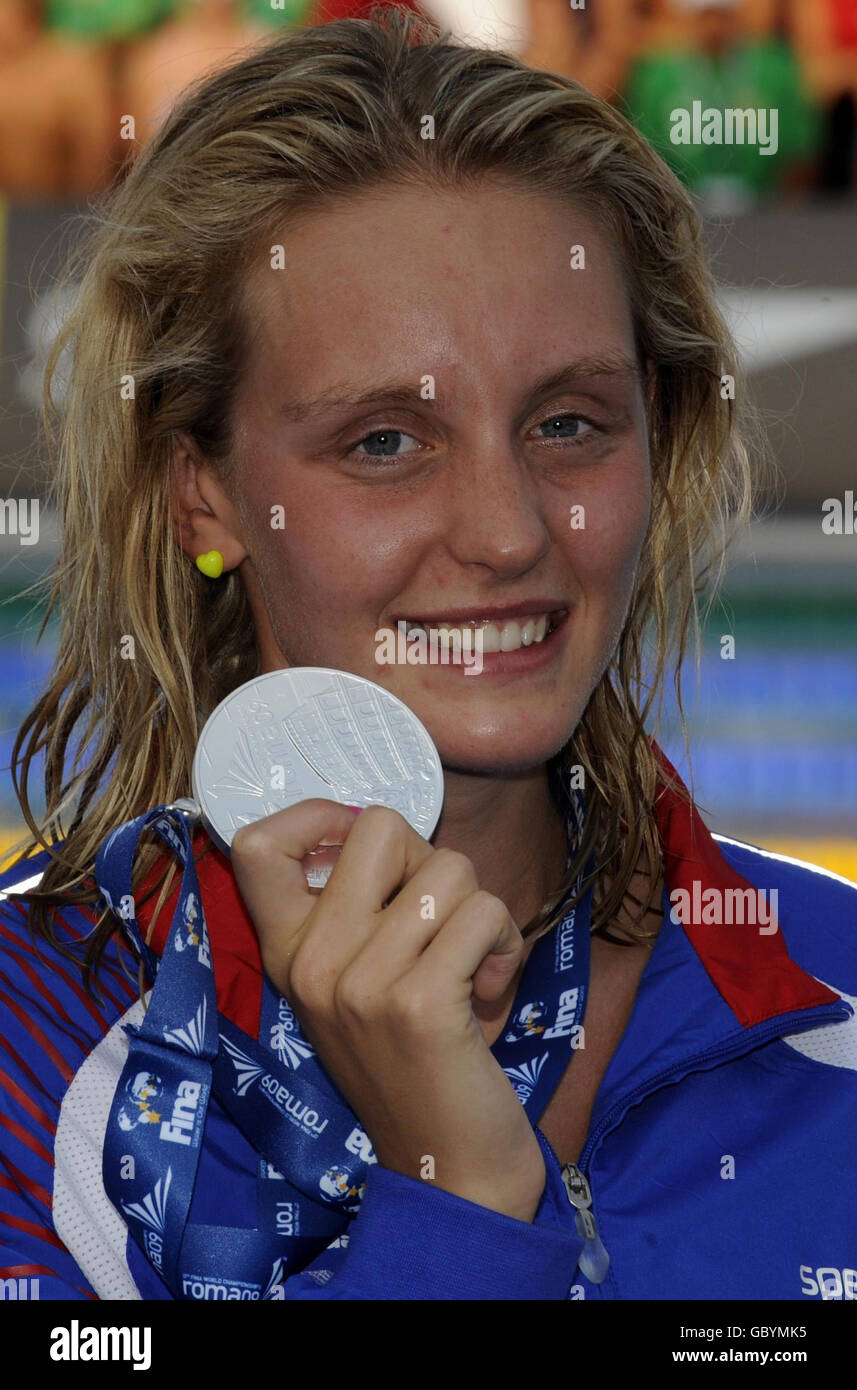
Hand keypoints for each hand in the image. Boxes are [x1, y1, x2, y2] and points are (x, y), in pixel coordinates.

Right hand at [230, 800, 545, 1221]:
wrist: (447, 1170)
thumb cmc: (415, 1063)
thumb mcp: (357, 983)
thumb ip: (357, 911)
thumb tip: (389, 830)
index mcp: (285, 954)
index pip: (259, 843)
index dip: (321, 816)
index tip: (367, 850)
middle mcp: (310, 964)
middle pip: (379, 826)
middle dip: (430, 859)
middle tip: (439, 921)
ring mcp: (360, 984)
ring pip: (450, 867)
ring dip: (481, 913)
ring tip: (472, 969)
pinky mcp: (419, 1004)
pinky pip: (485, 912)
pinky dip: (505, 944)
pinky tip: (491, 991)